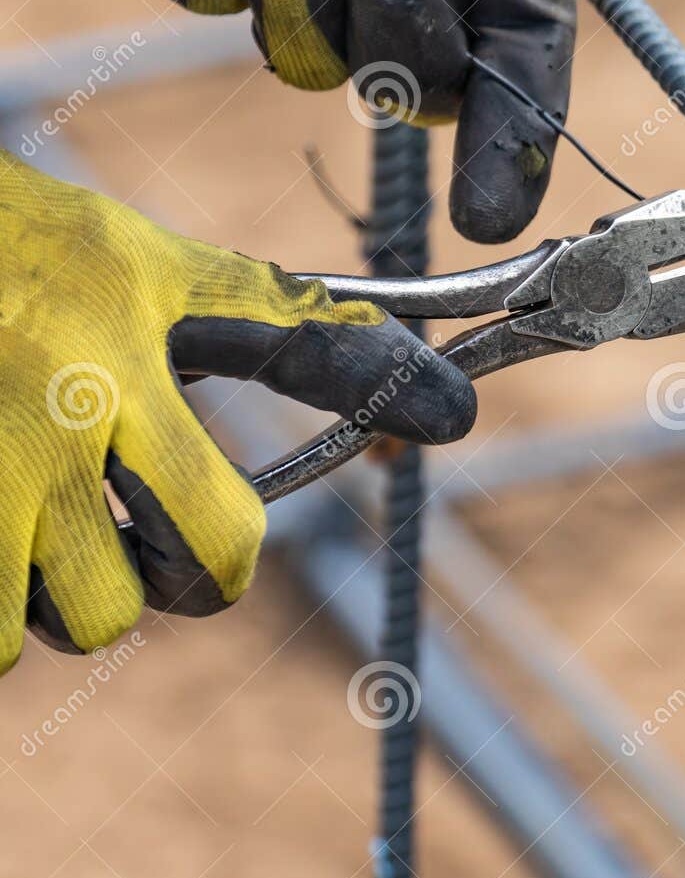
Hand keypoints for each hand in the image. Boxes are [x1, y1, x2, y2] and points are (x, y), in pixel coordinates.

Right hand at [0, 151, 474, 671]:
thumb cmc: (41, 246)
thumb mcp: (166, 271)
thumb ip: (295, 341)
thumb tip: (450, 409)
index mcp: (124, 371)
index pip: (215, 535)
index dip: (219, 566)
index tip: (223, 550)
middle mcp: (42, 430)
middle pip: (125, 608)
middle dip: (141, 580)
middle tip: (120, 523)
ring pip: (41, 630)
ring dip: (46, 591)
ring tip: (36, 509)